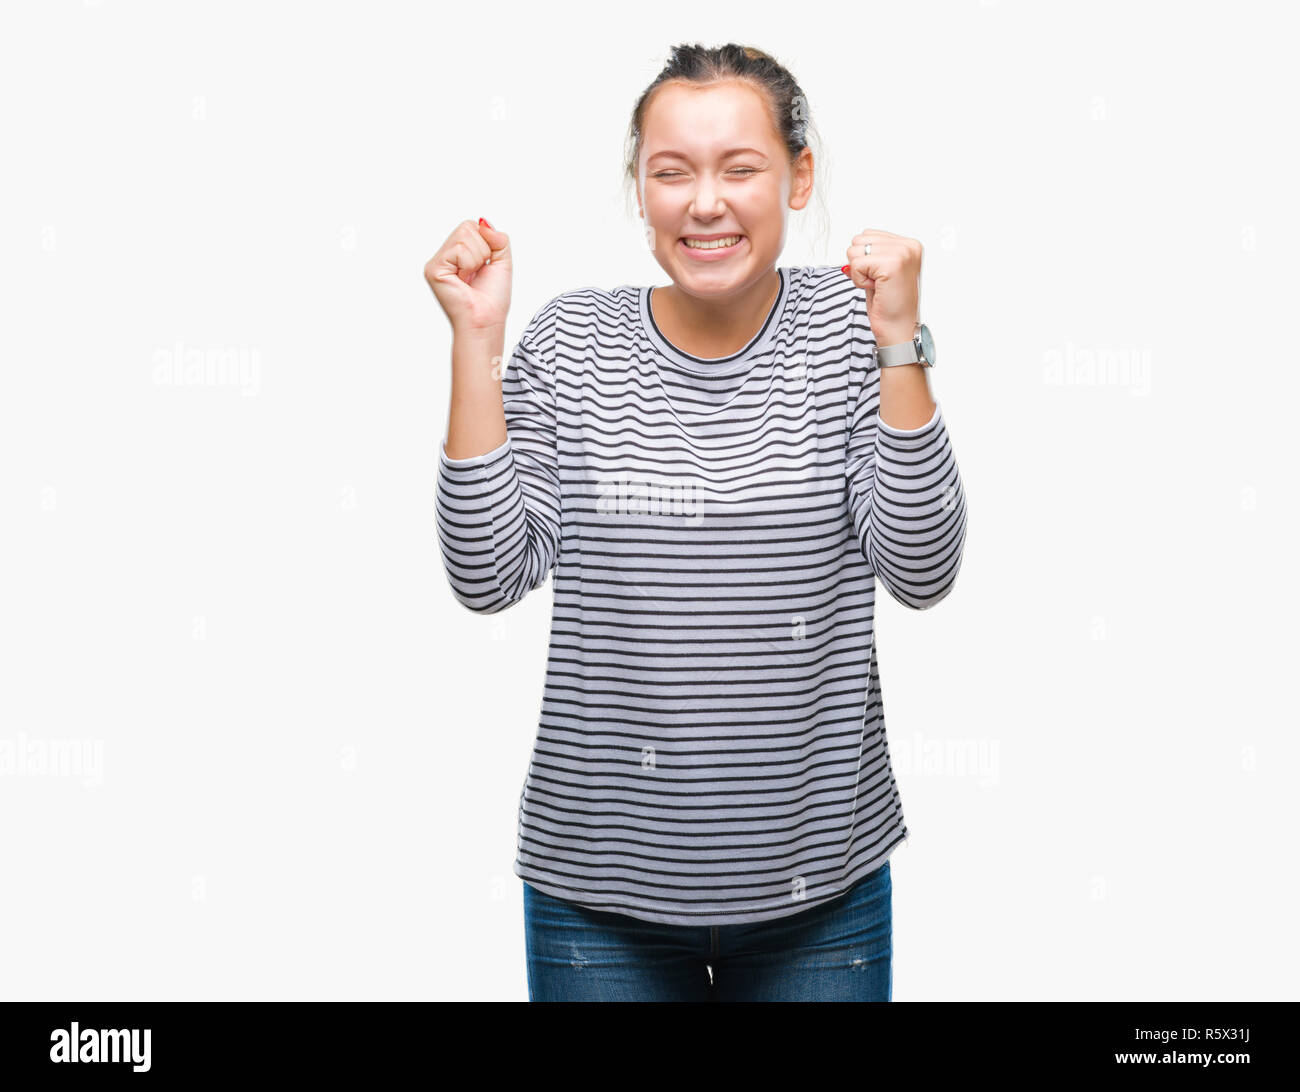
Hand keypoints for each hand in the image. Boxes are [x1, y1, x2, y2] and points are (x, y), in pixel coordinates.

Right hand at [424, 218, 511, 333]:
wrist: (486, 322)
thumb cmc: (492, 299)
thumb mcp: (502, 262)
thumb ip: (497, 239)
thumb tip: (483, 222)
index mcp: (457, 254)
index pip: (472, 226)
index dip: (487, 243)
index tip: (485, 266)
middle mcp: (444, 256)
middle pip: (467, 227)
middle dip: (483, 250)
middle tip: (478, 273)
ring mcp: (436, 262)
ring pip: (464, 236)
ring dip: (477, 258)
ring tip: (471, 278)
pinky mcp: (434, 269)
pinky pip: (460, 250)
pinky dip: (469, 264)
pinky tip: (463, 280)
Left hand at [841, 229, 921, 345]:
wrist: (899, 330)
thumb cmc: (891, 306)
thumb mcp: (878, 274)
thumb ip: (868, 256)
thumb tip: (849, 250)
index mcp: (908, 245)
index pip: (868, 235)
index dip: (865, 259)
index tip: (881, 277)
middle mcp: (908, 245)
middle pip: (858, 240)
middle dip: (860, 264)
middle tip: (878, 283)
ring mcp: (901, 253)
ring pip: (855, 251)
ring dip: (859, 272)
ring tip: (877, 286)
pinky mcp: (892, 264)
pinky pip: (856, 264)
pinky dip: (859, 280)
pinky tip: (875, 289)